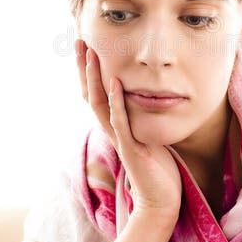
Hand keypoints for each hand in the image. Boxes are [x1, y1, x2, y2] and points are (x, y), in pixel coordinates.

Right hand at [75, 39, 181, 219]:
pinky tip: (114, 83)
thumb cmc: (157, 170)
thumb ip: (138, 120)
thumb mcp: (145, 136)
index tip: (87, 46)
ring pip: (100, 104)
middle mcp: (111, 130)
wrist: (160, 201)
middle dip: (86, 66)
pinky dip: (116, 102)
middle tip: (80, 41)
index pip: (95, 93)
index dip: (89, 71)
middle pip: (90, 93)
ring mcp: (119, 139)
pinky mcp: (131, 150)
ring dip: (95, 78)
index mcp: (114, 126)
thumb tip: (141, 101)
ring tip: (93, 54)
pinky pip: (120, 122)